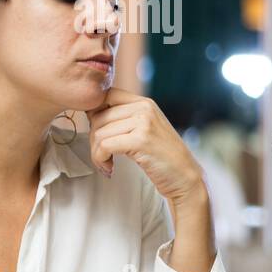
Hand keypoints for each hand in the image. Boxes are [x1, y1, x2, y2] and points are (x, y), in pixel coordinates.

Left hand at [87, 88, 205, 205]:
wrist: (184, 176)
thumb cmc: (160, 156)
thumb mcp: (143, 128)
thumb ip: (122, 118)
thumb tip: (88, 112)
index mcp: (143, 102)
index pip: (105, 95)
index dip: (93, 113)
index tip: (98, 133)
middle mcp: (144, 107)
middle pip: (98, 116)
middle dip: (94, 139)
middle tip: (102, 155)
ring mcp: (144, 122)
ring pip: (99, 132)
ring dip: (96, 153)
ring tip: (107, 162)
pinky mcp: (141, 140)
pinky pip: (104, 146)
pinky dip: (100, 159)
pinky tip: (110, 168)